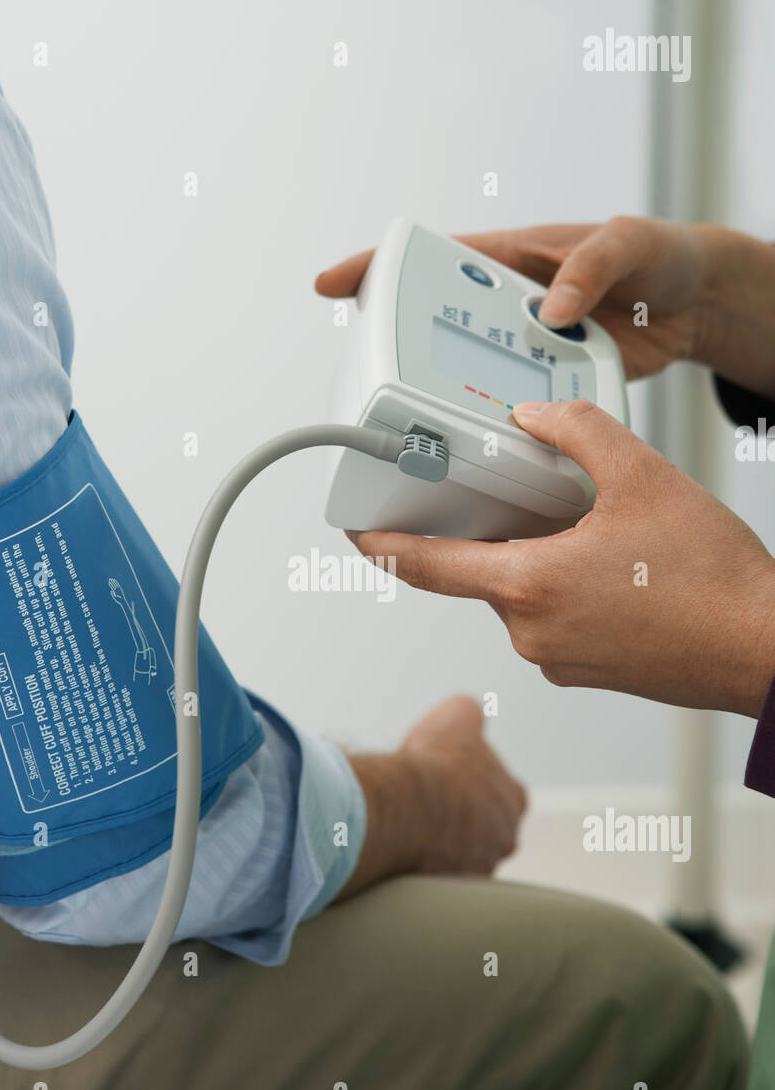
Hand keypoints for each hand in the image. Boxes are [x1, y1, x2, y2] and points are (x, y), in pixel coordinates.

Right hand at [316, 217, 774, 392]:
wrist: (698, 308)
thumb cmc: (660, 257)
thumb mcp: (629, 243)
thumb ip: (590, 267)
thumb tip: (549, 307)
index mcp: (513, 258)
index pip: (434, 258)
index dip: (379, 270)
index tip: (333, 284)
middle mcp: (508, 305)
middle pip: (436, 328)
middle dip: (400, 354)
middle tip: (372, 384)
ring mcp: (525, 347)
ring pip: (470, 375)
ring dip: (451, 399)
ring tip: (428, 425)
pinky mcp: (549, 384)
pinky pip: (514, 407)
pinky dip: (501, 427)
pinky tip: (492, 445)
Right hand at [340, 695, 526, 900]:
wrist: (409, 808)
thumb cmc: (437, 763)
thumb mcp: (458, 714)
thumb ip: (469, 714)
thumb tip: (467, 713)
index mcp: (513, 799)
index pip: (503, 791)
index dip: (473, 782)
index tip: (447, 777)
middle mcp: (504, 839)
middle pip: (484, 829)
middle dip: (461, 819)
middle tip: (429, 804)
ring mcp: (478, 869)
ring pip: (461, 858)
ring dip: (441, 845)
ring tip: (412, 828)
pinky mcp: (448, 893)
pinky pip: (436, 881)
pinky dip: (421, 868)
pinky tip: (403, 849)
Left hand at [348, 401, 774, 719]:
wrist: (761, 649)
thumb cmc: (711, 577)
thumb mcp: (643, 476)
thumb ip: (577, 433)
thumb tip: (534, 417)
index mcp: (530, 585)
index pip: (427, 567)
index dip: (382, 546)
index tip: (355, 532)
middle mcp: (531, 631)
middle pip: (484, 572)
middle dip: (504, 534)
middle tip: (545, 502)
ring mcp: (556, 659)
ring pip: (523, 593)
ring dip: (543, 560)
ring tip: (604, 535)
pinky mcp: (584, 672)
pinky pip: (553, 620)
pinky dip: (568, 589)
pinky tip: (619, 570)